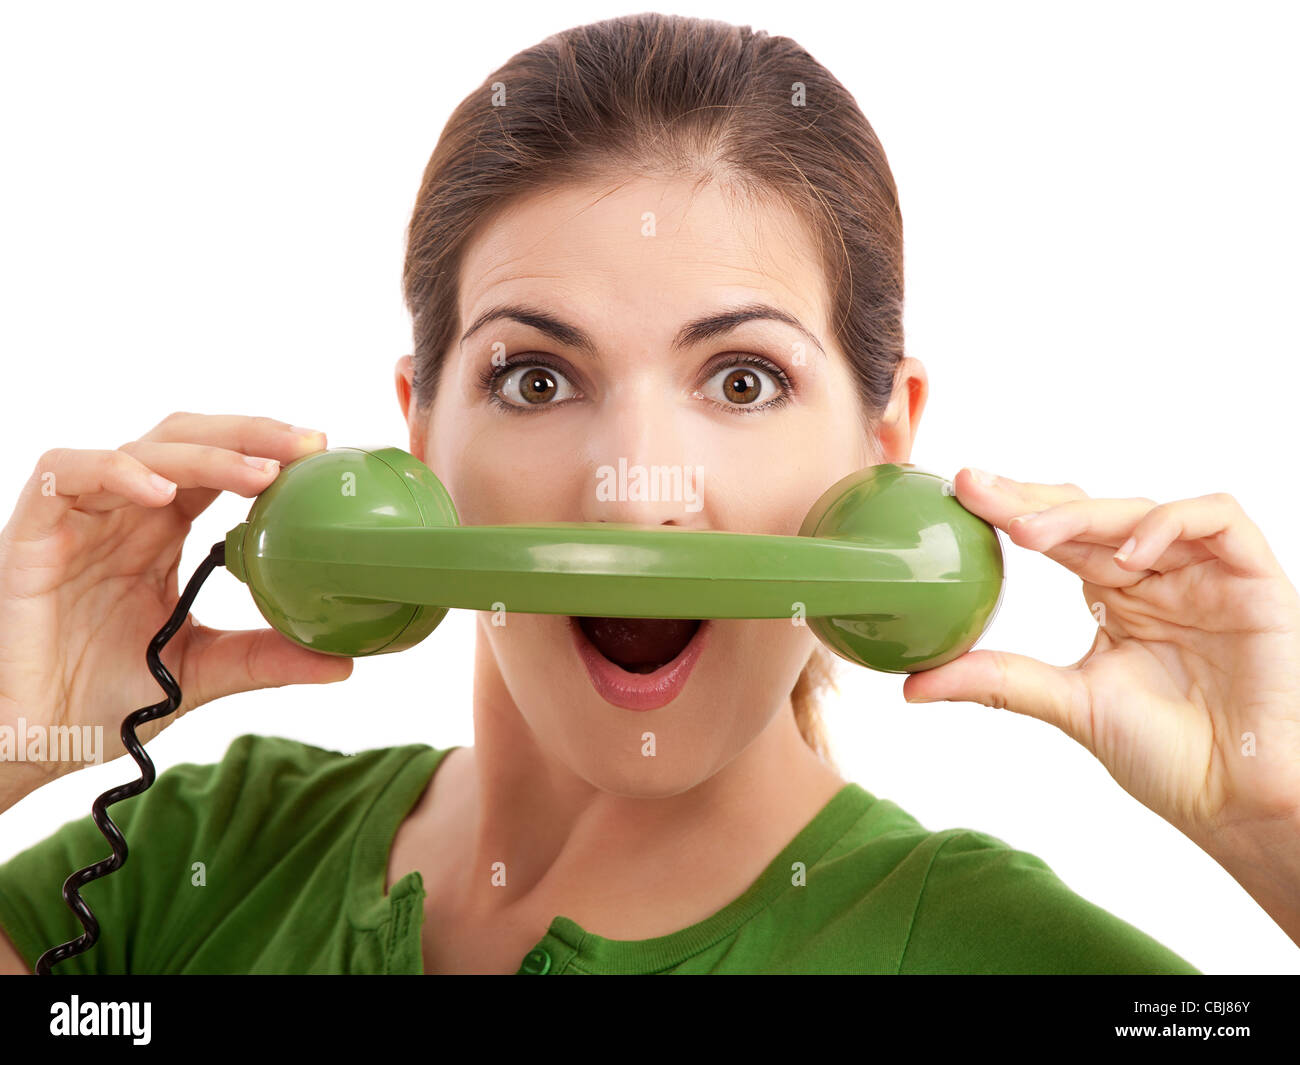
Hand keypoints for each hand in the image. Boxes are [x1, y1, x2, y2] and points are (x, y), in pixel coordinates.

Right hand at [0, 413, 352, 792]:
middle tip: (306, 445)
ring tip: (258, 474)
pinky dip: (116, 472)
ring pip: (141, 449)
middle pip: (188, 441)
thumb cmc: (107, 698)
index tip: (322, 455)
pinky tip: (161, 494)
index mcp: (162, 533)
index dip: (266, 452)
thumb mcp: (204, 673)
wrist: (35, 739)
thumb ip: (266, 658)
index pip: (219, 468)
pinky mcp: (34, 531)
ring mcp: (81, 518)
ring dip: (204, 454)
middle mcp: (125, 514)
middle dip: (250, 434)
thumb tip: (344, 663)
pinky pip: (66, 475)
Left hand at [904, 468, 1299, 853]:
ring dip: (1084, 515)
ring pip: (1143, 509)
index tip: (958, 494)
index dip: (1011, 511)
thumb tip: (912, 684)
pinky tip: (1126, 555)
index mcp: (1116, 595)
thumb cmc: (1171, 757)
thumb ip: (1000, 681)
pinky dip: (1169, 524)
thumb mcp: (1070, 704)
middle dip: (1031, 500)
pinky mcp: (1254, 579)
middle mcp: (1158, 575)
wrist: (1241, 802)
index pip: (1059, 536)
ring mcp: (1206, 573)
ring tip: (1030, 533)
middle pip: (1091, 514)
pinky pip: (1218, 519)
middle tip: (975, 490)